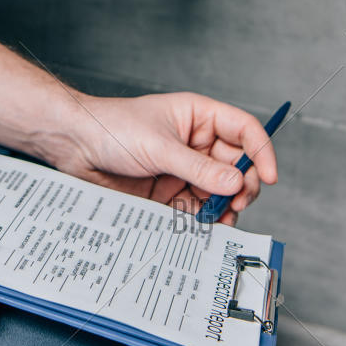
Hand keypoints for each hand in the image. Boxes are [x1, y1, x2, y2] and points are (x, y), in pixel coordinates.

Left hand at [49, 92, 279, 225]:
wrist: (74, 147)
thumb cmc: (112, 128)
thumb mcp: (158, 146)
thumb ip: (197, 169)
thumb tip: (236, 183)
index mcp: (199, 117)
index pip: (244, 130)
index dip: (261, 151)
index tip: (271, 176)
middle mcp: (196, 143)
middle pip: (237, 167)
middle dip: (242, 187)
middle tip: (236, 204)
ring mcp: (184, 169)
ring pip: (219, 192)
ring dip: (223, 207)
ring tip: (219, 220)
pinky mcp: (169, 193)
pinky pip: (196, 209)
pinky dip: (203, 220)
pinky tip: (202, 228)